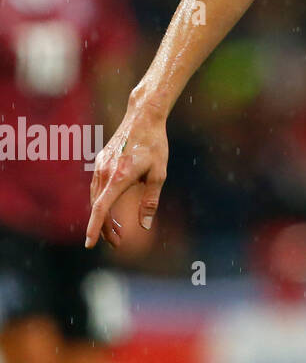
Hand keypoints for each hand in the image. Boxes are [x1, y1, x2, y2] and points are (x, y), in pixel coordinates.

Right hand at [87, 98, 167, 248]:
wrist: (143, 118)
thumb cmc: (155, 145)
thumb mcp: (159, 173)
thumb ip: (150, 200)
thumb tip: (144, 225)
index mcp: (119, 177)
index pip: (101, 208)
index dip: (95, 228)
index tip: (89, 244)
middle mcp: (104, 172)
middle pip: (98, 207)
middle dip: (104, 228)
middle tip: (117, 243)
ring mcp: (100, 166)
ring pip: (96, 198)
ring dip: (103, 216)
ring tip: (116, 231)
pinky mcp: (100, 162)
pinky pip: (97, 187)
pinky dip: (101, 202)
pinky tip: (111, 209)